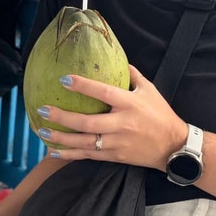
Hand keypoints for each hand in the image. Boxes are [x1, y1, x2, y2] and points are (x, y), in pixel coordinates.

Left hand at [34, 65, 188, 170]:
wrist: (173, 146)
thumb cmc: (160, 114)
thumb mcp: (149, 89)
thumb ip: (131, 74)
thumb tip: (116, 58)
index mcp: (129, 103)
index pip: (103, 93)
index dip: (83, 86)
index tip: (64, 79)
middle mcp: (121, 123)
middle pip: (87, 122)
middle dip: (63, 117)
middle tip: (43, 109)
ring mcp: (117, 142)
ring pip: (84, 142)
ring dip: (61, 138)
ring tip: (42, 131)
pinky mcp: (114, 156)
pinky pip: (88, 155)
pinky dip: (70, 154)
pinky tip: (53, 151)